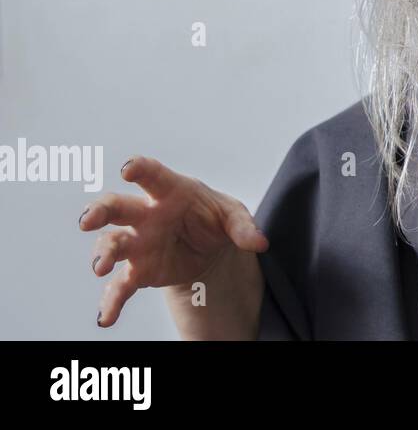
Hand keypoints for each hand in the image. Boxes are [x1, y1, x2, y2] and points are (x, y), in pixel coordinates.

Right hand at [78, 155, 267, 332]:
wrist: (210, 249)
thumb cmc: (215, 219)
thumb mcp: (234, 217)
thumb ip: (245, 227)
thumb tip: (259, 242)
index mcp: (171, 191)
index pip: (153, 175)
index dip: (139, 169)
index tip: (128, 169)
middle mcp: (147, 215)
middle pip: (117, 207)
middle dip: (100, 210)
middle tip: (88, 220)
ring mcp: (138, 243)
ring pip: (112, 244)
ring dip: (102, 254)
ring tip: (100, 267)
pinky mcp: (138, 271)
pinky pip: (120, 286)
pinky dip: (111, 302)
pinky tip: (106, 317)